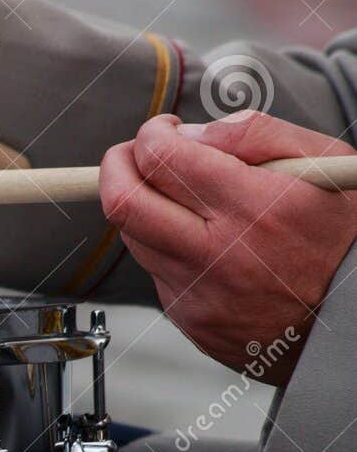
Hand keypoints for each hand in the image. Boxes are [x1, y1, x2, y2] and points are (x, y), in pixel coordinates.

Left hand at [99, 109, 356, 383]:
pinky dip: (169, 249)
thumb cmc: (343, 236)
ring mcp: (200, 295)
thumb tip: (192, 134)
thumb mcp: (323, 162)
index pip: (162, 159)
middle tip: (134, 155)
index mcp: (253, 208)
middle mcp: (219, 256)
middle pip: (124, 203)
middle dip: (116, 166)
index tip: (164, 131)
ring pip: (136, 238)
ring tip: (181, 198)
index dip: (151, 134)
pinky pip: (158, 273)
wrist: (352, 320)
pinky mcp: (192, 320)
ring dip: (144, 207)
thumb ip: (256, 134)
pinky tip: (208, 245)